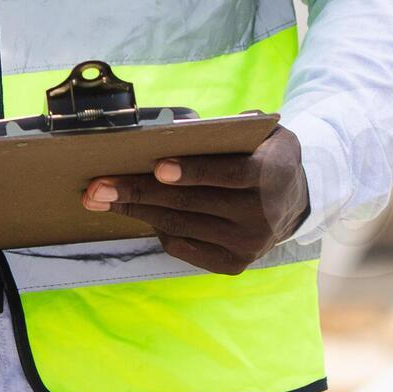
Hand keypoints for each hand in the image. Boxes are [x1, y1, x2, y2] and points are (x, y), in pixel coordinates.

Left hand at [83, 126, 310, 273]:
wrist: (294, 202)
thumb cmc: (264, 157)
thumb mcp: (262, 134)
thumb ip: (234, 128)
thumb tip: (182, 127)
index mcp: (272, 175)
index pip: (228, 174)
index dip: (192, 171)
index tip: (157, 166)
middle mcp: (262, 215)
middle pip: (191, 203)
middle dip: (139, 192)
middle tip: (98, 186)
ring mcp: (247, 245)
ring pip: (180, 225)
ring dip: (136, 210)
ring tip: (102, 198)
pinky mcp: (233, 264)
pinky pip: (184, 246)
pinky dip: (159, 229)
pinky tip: (140, 213)